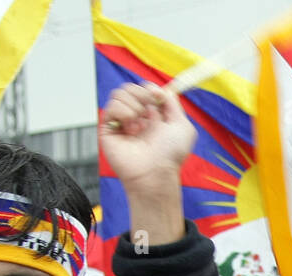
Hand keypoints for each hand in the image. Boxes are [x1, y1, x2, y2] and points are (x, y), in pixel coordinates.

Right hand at [99, 82, 194, 241]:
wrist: (155, 172)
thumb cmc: (170, 154)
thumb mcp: (182, 125)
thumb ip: (173, 103)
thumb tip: (157, 88)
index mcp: (152, 115)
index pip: (145, 89)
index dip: (151, 89)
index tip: (158, 100)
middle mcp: (136, 117)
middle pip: (130, 87)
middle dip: (142, 95)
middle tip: (149, 113)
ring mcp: (122, 123)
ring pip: (119, 93)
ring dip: (133, 104)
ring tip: (139, 124)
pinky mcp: (108, 129)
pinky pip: (111, 106)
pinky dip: (123, 112)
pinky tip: (131, 127)